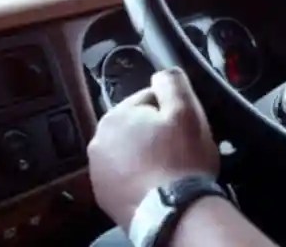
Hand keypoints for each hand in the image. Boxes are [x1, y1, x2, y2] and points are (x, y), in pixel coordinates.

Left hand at [87, 68, 219, 231]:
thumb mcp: (187, 110)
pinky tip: (156, 184)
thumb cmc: (181, 161)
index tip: (183, 128)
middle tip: (178, 150)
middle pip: (137, 127)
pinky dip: (139, 177)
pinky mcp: (104, 195)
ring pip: (130, 152)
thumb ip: (172, 82)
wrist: (172, 212)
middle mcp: (99, 141)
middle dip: (156, 134)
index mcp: (116, 115)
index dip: (171, 112)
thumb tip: (162, 73)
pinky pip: (125, 176)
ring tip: (168, 169)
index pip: (148, 100)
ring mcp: (99, 170)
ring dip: (146, 156)